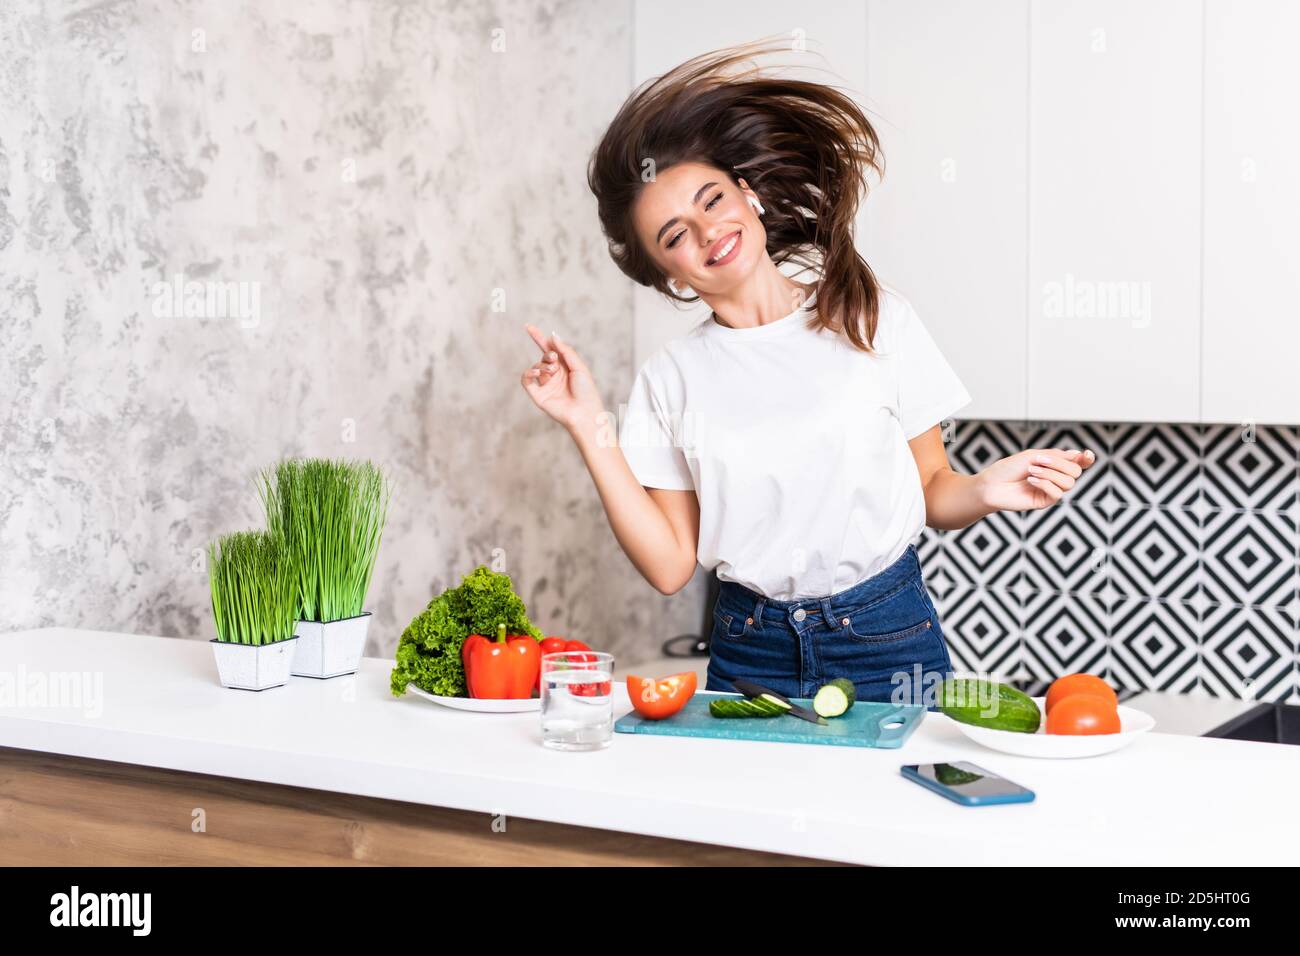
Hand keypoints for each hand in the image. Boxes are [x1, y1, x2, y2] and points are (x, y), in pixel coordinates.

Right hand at [520, 324, 605, 433]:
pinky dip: (529, 372)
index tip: (528, 327)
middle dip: (548, 354)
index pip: (549, 349)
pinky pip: (526, 379)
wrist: (584, 413)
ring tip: (552, 371)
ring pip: (536, 366)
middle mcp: (554, 375)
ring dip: (543, 365)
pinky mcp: (537, 394)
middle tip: (554, 359)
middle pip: (544, 356)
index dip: (539, 337)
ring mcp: (545, 385)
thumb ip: (565, 351)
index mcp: (565, 367)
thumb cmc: (586, 391)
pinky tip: (536, 372)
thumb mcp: (578, 366)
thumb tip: (553, 336)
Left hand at [976, 447, 1096, 512]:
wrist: (991, 484)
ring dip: (1050, 473)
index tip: (1086, 454)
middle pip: (1076, 471)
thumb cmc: (1008, 468)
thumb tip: (1077, 455)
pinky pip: (1057, 494)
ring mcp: (1051, 490)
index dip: (1086, 459)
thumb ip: (1055, 456)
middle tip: (1038, 460)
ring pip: (1069, 483)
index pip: (1078, 463)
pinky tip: (1031, 480)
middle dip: (1059, 463)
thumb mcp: (1032, 455)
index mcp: (1054, 465)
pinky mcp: (1044, 502)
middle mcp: (1055, 477)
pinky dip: (1045, 483)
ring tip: (1032, 471)